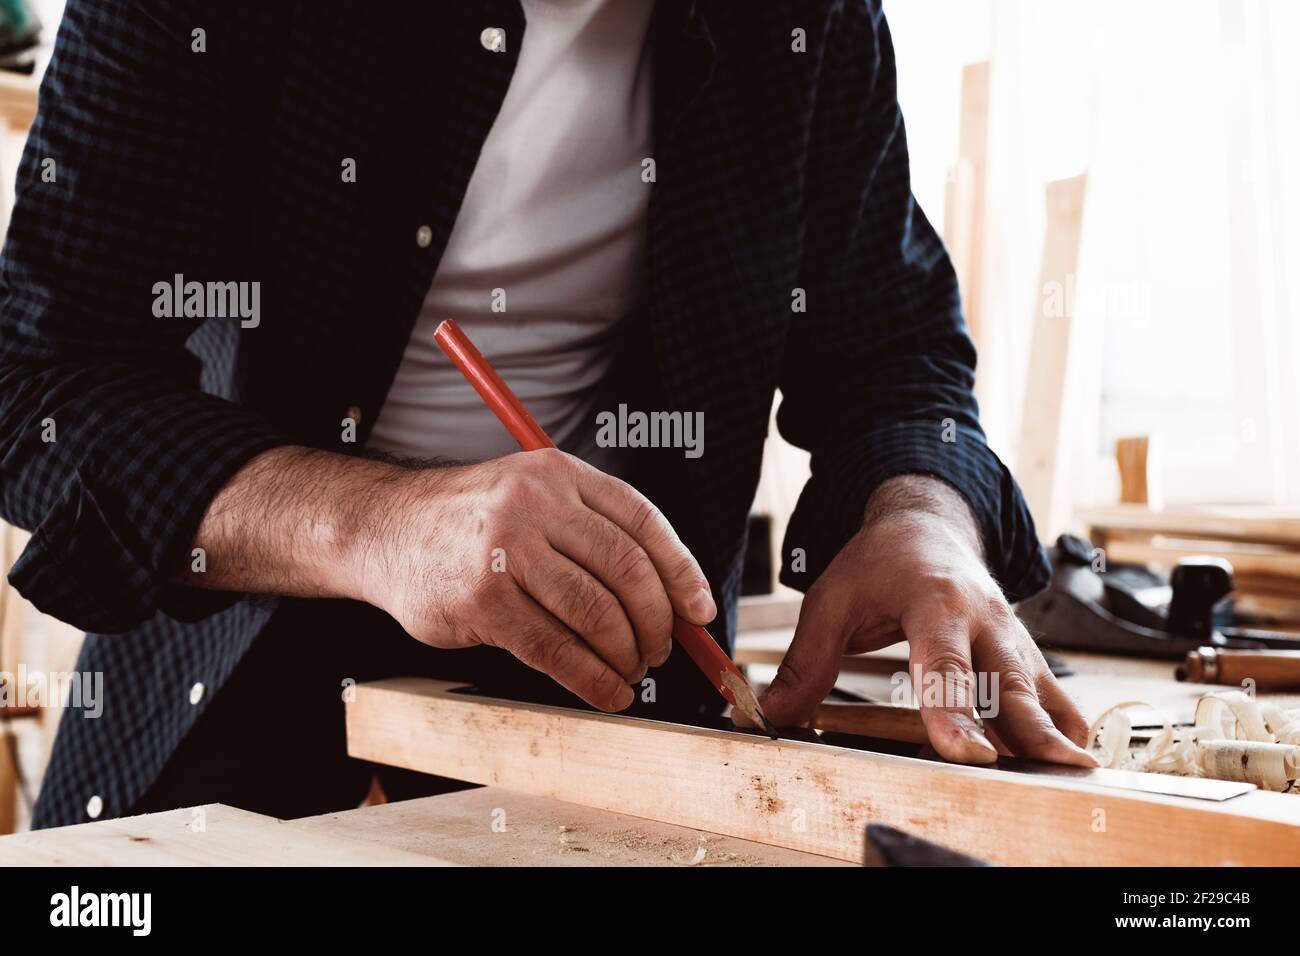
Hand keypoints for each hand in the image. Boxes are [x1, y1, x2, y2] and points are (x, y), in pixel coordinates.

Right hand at [355, 448, 715, 711]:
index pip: (642, 521)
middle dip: (656, 621)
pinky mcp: (482, 603)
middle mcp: (534, 504)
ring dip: (626, 654)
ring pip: (595, 614)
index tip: (700, 610)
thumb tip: (668, 596)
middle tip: (661, 649)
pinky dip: (592, 680)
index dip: (681, 570)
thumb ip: (590, 530)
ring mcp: (505, 553)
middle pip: (626, 569)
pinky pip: (555, 650)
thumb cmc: (471, 521)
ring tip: (632, 670)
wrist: (385, 529)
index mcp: (558, 473)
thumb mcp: (531, 496)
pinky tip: (607, 692)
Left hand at [757, 476, 1094, 766]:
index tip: (965, 752)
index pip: (945, 664)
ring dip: (1056, 734)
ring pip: (1039, 691)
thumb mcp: (831, 600)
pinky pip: (1053, 693)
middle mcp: (983, 619)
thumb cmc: (880, 563)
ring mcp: (1011, 637)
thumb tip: (772, 714)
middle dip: (1026, 730)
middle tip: (1042, 772)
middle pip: (1007, 682)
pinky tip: (1075, 761)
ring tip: (1074, 776)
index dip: (955, 710)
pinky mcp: (1024, 653)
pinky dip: (1065, 726)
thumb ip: (807, 662)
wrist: (927, 526)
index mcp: (934, 601)